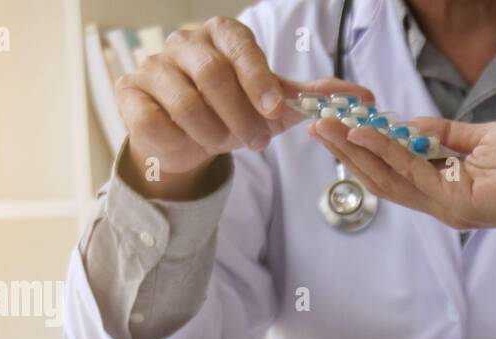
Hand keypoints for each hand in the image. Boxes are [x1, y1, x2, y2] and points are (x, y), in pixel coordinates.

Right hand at [116, 17, 372, 199]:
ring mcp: (153, 66)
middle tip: (253, 141)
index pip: (241, 45)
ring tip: (224, 143)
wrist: (189, 138)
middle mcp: (184, 42)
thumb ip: (315, 99)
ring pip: (184, 101)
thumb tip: (365, 97)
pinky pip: (154, 122)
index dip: (258, 79)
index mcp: (222, 34)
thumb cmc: (235, 111)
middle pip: (212, 75)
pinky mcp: (130, 95)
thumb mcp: (276, 105)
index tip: (275, 112)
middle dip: (239, 117)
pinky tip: (190, 146)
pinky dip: (179, 142)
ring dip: (212, 133)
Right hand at [309, 118, 495, 271]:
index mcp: (448, 183)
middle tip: (317, 124)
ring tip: (327, 127)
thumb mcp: (486, 137)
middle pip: (382, 177)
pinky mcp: (458, 205)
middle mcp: (442, 199)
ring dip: (356, 152)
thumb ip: (448, 135)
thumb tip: (411, 125)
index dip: (364, 144)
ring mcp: (448, 205)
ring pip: (389, 179)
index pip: (395, 166)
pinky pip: (412, 176)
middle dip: (347, 150)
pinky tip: (364, 134)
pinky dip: (385, 153)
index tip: (339, 120)